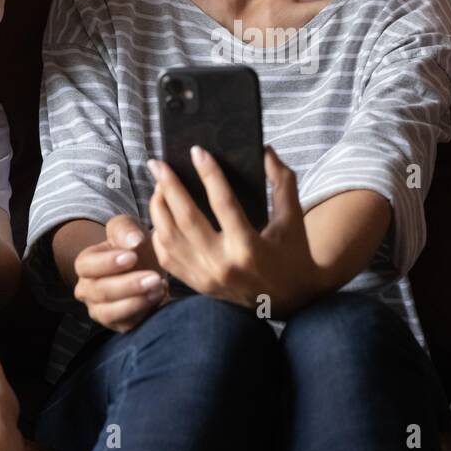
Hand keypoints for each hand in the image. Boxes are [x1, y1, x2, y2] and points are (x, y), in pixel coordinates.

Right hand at [72, 216, 168, 332]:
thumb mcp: (130, 230)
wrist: (149, 266)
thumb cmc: (135, 246)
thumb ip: (126, 229)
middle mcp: (88, 290)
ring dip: (136, 302)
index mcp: (85, 264)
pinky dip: (143, 313)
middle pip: (101, 291)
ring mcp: (100, 310)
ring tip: (159, 288)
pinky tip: (160, 297)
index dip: (108, 263)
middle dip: (129, 285)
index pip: (86, 265)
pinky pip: (126, 324)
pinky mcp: (118, 324)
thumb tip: (134, 242)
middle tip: (154, 277)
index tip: (133, 257)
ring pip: (110, 313)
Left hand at [146, 145, 310, 311]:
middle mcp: (223, 264)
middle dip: (169, 186)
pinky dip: (159, 232)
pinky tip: (161, 214)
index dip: (209, 174)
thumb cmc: (292, 254)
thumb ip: (282, 182)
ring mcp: (205, 276)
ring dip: (158, 207)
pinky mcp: (197, 284)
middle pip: (186, 218)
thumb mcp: (293, 218)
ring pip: (169, 237)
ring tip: (158, 184)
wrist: (289, 300)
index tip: (197, 151)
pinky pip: (167, 256)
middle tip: (158, 163)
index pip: (223, 203)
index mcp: (249, 247)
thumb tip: (265, 150)